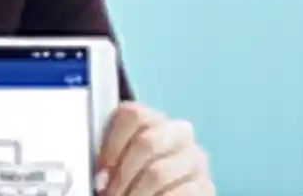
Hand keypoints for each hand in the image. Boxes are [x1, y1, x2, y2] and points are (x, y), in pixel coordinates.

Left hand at [95, 102, 213, 195]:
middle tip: (108, 193)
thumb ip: (108, 159)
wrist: (159, 195)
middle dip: (122, 173)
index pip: (131, 114)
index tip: (99, 172)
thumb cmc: (135, 181)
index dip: (111, 145)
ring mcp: (194, 160)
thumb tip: (97, 173)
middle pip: (147, 142)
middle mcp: (178, 133)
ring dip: (135, 193)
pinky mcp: (205, 186)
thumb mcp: (120, 163)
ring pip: (158, 172)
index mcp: (153, 120)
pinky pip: (180, 193)